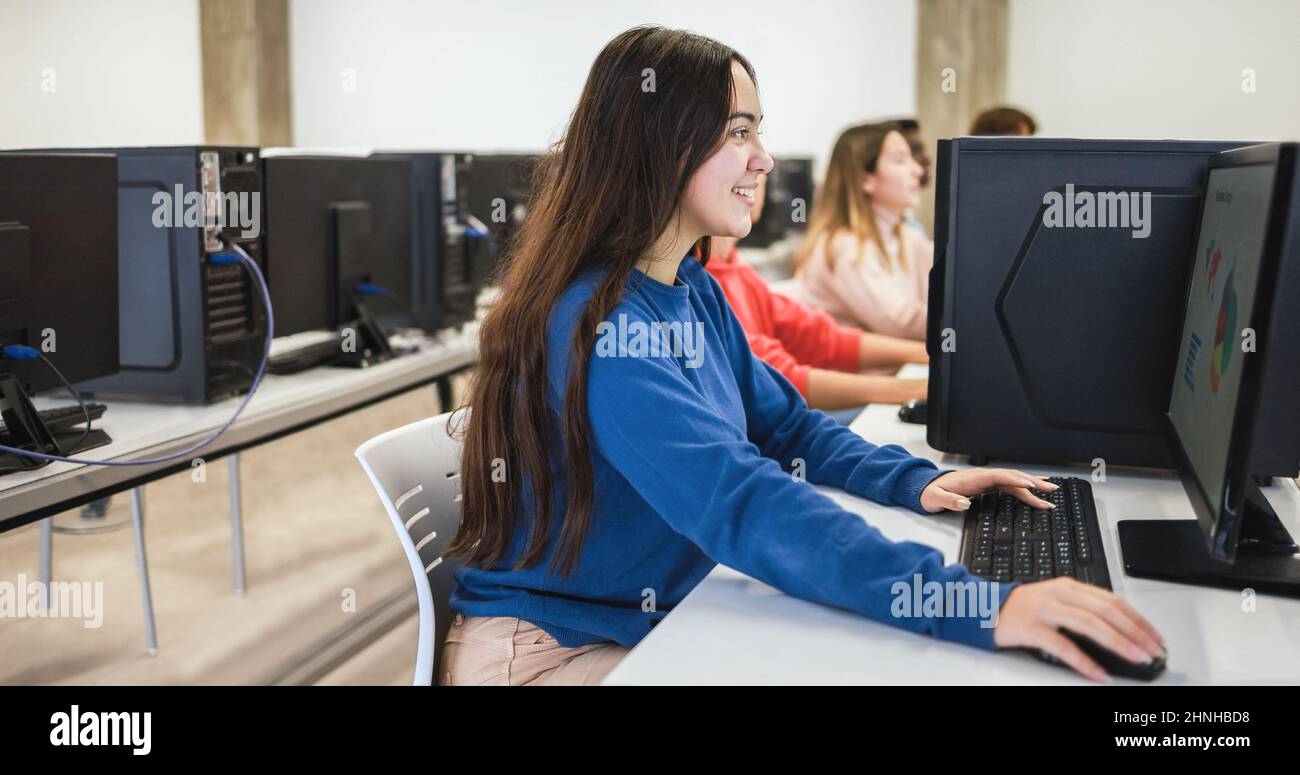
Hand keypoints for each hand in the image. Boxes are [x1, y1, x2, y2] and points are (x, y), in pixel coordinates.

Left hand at [919, 467, 1056, 512]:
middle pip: (1012, 477)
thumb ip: (949, 501)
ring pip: (1013, 482)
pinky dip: (1023, 489)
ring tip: (1051, 492)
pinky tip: (1034, 492)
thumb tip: (964, 503)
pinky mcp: (987, 487)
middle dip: (1032, 482)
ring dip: (1032, 487)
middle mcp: (983, 477)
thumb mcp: (935, 499)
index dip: (1016, 480)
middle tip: (1051, 489)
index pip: (1000, 476)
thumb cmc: (930, 494)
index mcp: (974, 478)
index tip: (1031, 486)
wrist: (924, 490)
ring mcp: (986, 481)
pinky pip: (1009, 486)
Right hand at [994, 578, 1165, 681]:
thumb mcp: (1058, 602)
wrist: (985, 609)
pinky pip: (1062, 645)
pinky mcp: (1031, 628)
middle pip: (1106, 611)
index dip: (1138, 619)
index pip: (1113, 600)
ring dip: (1117, 642)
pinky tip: (1098, 673)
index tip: (1155, 638)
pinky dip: (1083, 661)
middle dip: (1135, 632)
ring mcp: (1045, 610)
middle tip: (1152, 651)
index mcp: (1070, 587)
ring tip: (1135, 658)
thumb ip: (1085, 611)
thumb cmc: (1025, 610)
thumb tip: (1122, 633)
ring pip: (1089, 623)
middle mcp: (1060, 594)